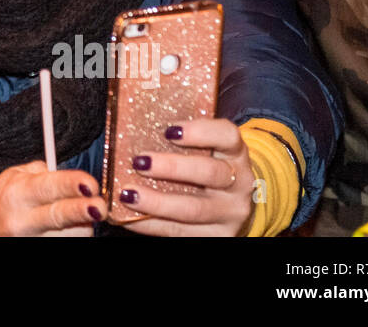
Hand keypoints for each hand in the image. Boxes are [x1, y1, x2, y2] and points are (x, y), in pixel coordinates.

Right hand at [0, 162, 105, 235]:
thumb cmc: (2, 196)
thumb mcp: (15, 175)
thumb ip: (44, 173)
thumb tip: (75, 180)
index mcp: (18, 192)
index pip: (48, 187)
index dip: (70, 185)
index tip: (91, 184)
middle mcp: (22, 219)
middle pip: (58, 216)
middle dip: (81, 211)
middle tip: (100, 207)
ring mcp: (28, 239)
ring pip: (68, 235)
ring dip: (82, 224)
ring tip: (77, 215)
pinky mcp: (32, 248)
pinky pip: (65, 243)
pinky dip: (72, 234)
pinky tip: (68, 228)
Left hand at [122, 118, 255, 236]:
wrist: (232, 204)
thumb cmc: (208, 166)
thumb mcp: (206, 150)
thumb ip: (180, 140)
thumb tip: (135, 131)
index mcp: (235, 153)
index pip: (227, 135)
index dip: (200, 131)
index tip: (169, 130)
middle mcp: (239, 183)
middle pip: (208, 173)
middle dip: (171, 167)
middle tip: (139, 162)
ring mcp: (230, 213)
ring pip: (194, 209)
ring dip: (156, 202)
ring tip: (128, 194)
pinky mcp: (218, 236)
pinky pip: (180, 231)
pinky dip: (150, 224)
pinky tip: (129, 216)